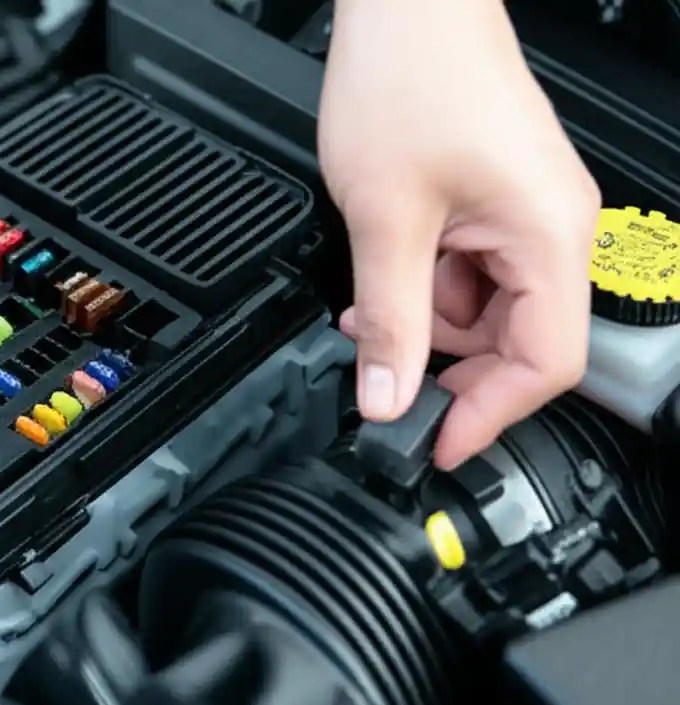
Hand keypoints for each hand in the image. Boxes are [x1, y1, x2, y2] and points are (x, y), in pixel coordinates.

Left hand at [321, 0, 598, 468]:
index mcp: (548, 237)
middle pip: (513, 341)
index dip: (489, 415)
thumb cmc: (409, 77)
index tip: (437, 445)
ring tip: (368, 309)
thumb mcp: (384, 218)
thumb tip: (388, 395)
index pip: (545, 364)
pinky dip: (422, 284)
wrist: (405, 4)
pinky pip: (467, 269)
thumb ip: (390, 318)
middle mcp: (551, 227)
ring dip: (422, 321)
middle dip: (442, 362)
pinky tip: (381, 277)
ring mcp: (524, 212)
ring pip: (482, 308)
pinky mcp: (495, 198)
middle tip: (381, 372)